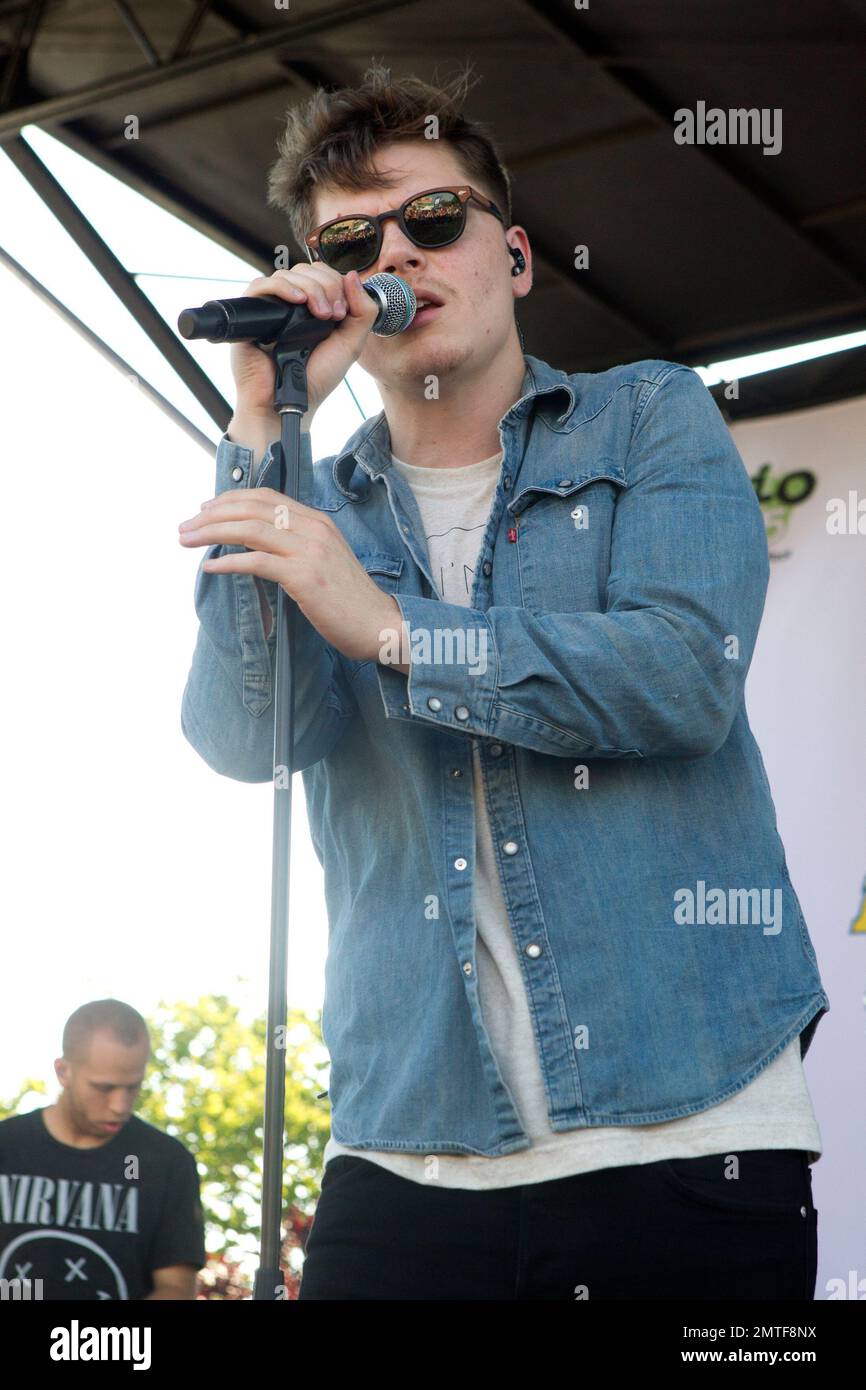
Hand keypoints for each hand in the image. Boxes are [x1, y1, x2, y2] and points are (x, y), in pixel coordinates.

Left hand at [178, 488, 404, 663]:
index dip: (230, 500)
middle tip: (185, 526)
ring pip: (250, 529)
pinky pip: (257, 562)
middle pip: (251, 509)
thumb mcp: (324, 560)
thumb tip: (257, 544)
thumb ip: (296, 545)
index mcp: (317, 521)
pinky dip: (229, 563)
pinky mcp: (304, 576)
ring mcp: (309, 550)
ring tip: (188, 540)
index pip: (265, 497)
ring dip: (212, 533)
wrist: (377, 623)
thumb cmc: (348, 599)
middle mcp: (313, 528)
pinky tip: (210, 567)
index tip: (205, 510)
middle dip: (211, 515)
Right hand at [229, 263, 378, 424]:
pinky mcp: (250, 314)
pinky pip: (261, 285)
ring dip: (310, 287)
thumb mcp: (350, 345)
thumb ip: (363, 313)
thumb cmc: (316, 378)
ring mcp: (270, 308)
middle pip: (306, 270)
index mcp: (313, 307)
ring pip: (287, 274)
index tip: (343, 311)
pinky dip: (282, 287)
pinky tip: (297, 301)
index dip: (336, 283)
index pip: (323, 275)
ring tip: (319, 314)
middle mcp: (291, 304)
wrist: (291, 402)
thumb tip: (353, 275)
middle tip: (332, 314)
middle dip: (326, 286)